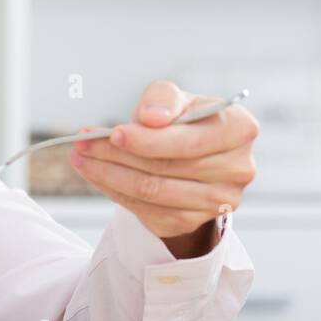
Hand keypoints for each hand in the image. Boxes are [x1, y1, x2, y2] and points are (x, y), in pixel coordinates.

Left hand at [68, 80, 258, 254]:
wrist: (188, 153)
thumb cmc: (182, 119)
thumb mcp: (173, 98)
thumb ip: (162, 100)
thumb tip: (150, 119)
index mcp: (239, 129)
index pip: (188, 142)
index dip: (147, 140)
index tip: (112, 133)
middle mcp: (238, 169)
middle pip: (165, 168)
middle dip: (116, 155)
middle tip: (82, 144)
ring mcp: (217, 201)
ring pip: (151, 191)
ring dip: (107, 174)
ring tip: (81, 157)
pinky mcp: (191, 221)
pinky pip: (144, 210)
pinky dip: (114, 191)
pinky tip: (96, 174)